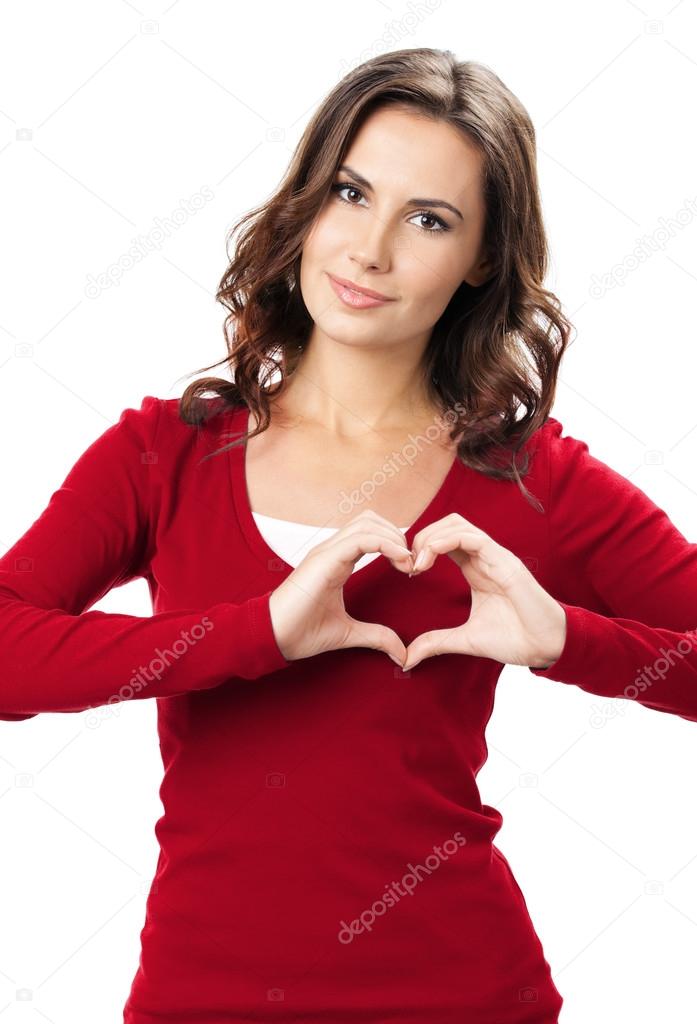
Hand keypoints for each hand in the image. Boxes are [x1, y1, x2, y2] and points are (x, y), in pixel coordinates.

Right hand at [269, 509, 413, 663]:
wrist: (274, 637)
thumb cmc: (302, 632)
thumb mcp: (349, 633)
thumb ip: (376, 636)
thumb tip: (402, 652)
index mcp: (336, 560)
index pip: (370, 533)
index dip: (394, 543)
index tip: (410, 569)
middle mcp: (331, 550)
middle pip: (370, 520)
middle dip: (397, 535)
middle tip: (410, 562)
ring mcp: (326, 551)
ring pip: (367, 523)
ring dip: (393, 537)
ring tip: (406, 562)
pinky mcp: (324, 559)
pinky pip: (360, 539)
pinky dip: (385, 544)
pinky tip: (400, 560)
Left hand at [401, 513, 566, 670]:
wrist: (546, 647)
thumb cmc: (515, 639)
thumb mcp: (465, 640)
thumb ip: (436, 643)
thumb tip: (407, 658)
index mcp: (475, 568)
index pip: (445, 539)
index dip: (421, 546)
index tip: (408, 571)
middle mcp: (484, 557)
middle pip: (448, 523)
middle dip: (422, 536)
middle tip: (408, 563)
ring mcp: (495, 556)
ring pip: (457, 524)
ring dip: (430, 537)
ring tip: (417, 563)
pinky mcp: (504, 561)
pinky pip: (472, 537)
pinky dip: (445, 541)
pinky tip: (429, 561)